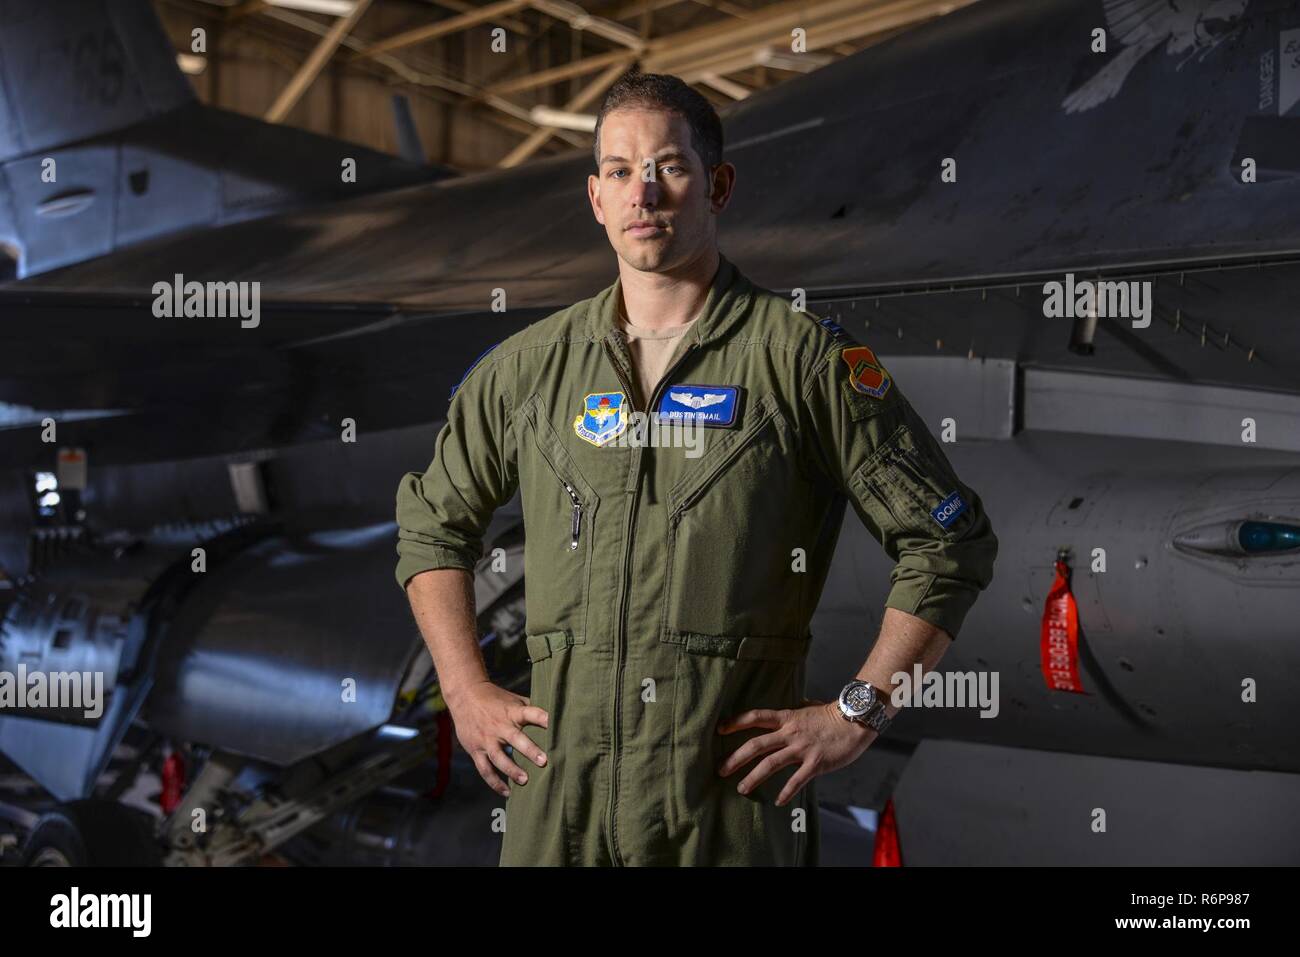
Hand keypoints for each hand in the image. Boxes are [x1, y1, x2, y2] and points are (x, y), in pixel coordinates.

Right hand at [445, 680, 547, 797]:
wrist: (464, 695)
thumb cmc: (495, 699)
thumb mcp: (513, 700)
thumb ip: (530, 710)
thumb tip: (554, 717)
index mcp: (512, 712)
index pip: (530, 713)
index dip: (543, 718)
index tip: (554, 724)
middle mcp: (500, 726)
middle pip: (515, 738)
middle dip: (529, 750)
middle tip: (543, 761)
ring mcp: (486, 739)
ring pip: (498, 757)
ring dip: (511, 770)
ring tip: (525, 781)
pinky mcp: (475, 750)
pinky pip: (485, 769)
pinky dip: (495, 782)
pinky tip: (507, 792)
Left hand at [717, 700, 874, 805]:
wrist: (856, 721)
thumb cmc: (833, 715)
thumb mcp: (808, 708)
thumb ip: (795, 712)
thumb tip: (788, 711)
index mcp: (787, 718)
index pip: (756, 717)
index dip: (736, 722)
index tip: (719, 730)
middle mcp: (790, 732)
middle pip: (756, 744)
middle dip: (736, 758)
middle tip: (720, 770)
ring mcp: (802, 748)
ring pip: (771, 763)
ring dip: (753, 777)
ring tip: (741, 788)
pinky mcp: (816, 763)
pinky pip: (797, 780)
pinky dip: (786, 791)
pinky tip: (778, 801)